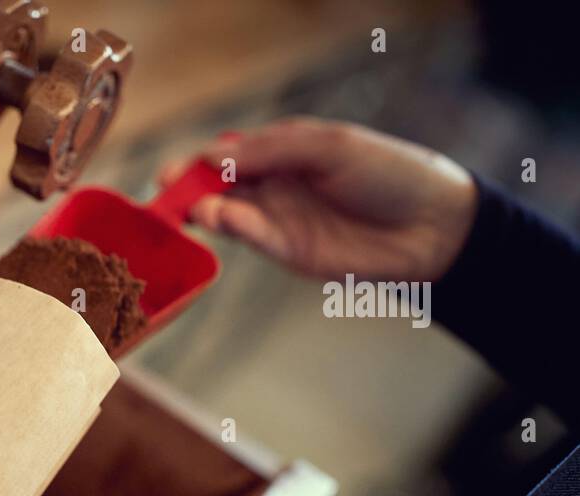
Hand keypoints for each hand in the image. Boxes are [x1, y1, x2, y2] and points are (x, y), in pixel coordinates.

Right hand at [160, 117, 476, 281]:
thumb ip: (269, 149)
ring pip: (225, 213)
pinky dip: (231, 228)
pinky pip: (250, 236)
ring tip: (192, 209)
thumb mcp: (328, 146)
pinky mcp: (286, 251)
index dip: (196, 161)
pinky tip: (219, 219)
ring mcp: (277, 218)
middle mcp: (272, 184)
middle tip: (162, 195)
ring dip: (204, 211)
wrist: (431, 224)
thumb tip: (212, 155)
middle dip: (186, 190)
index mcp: (280, 150)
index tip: (172, 171)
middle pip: (215, 186)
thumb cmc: (387, 171)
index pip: (226, 153)